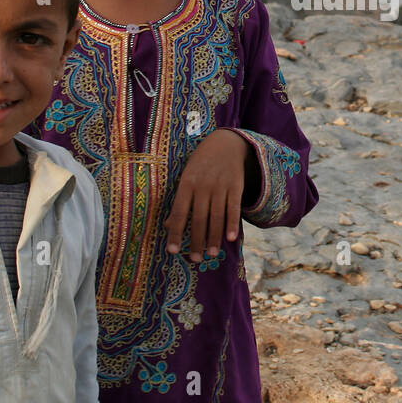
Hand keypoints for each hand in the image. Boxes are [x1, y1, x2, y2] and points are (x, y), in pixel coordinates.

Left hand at [165, 129, 249, 262]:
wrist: (226, 143)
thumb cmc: (201, 165)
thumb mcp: (186, 178)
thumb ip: (179, 201)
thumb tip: (165, 225)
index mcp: (186, 184)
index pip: (178, 213)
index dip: (174, 233)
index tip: (172, 251)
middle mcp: (202, 186)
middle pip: (198, 219)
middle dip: (196, 241)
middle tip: (194, 259)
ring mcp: (220, 186)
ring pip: (216, 217)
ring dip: (214, 238)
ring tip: (211, 254)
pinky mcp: (236, 186)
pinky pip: (234, 208)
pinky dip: (232, 224)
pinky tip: (231, 238)